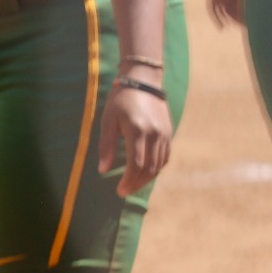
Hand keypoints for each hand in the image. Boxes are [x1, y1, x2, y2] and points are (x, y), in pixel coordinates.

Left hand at [97, 78, 171, 196]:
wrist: (142, 81)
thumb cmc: (120, 100)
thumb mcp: (108, 120)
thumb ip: (106, 146)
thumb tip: (103, 170)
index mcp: (137, 130)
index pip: (136, 164)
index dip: (128, 180)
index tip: (120, 191)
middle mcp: (154, 134)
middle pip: (149, 168)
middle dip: (137, 183)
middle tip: (125, 191)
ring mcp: (164, 134)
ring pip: (159, 164)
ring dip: (147, 178)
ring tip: (133, 184)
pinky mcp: (169, 132)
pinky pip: (165, 156)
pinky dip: (157, 168)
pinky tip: (146, 172)